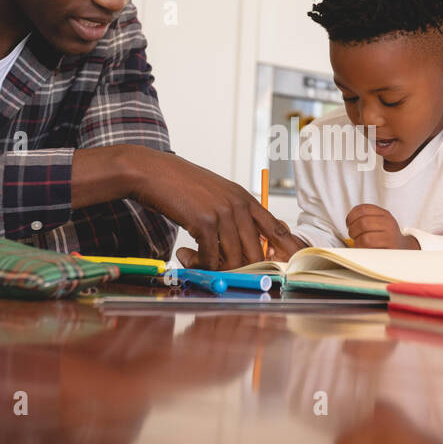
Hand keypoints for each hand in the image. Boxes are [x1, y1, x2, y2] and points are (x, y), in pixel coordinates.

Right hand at [113, 147, 304, 268]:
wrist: (154, 172)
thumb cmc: (182, 187)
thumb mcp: (217, 195)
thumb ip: (234, 215)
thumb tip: (248, 245)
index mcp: (246, 199)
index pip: (278, 229)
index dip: (287, 250)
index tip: (288, 267)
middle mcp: (239, 206)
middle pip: (256, 253)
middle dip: (241, 270)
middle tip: (220, 270)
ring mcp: (223, 214)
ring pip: (234, 260)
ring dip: (213, 268)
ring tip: (194, 261)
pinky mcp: (204, 223)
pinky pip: (210, 259)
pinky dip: (197, 264)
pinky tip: (183, 254)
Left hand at [345, 204, 419, 249]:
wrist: (404, 248)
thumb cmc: (386, 236)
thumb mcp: (380, 222)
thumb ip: (366, 217)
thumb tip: (349, 220)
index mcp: (384, 214)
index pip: (363, 209)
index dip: (351, 216)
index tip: (349, 223)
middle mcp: (388, 223)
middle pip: (363, 223)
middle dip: (353, 230)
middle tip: (353, 235)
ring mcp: (390, 237)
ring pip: (366, 237)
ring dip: (357, 241)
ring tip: (358, 242)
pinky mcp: (390, 250)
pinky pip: (371, 251)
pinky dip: (363, 249)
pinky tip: (362, 249)